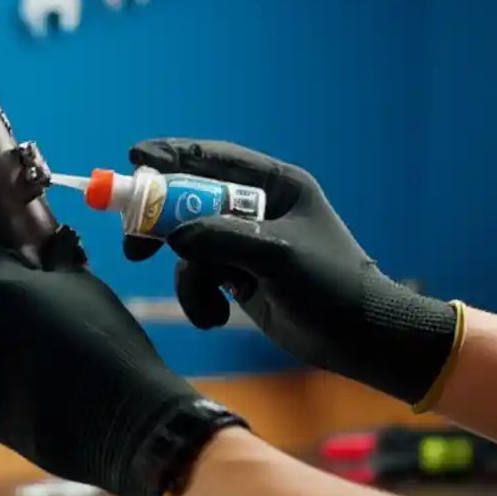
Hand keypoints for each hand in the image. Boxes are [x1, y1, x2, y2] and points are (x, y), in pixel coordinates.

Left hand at [0, 227, 248, 495]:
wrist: (122, 417)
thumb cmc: (106, 338)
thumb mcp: (87, 286)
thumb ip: (60, 258)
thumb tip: (59, 236)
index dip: (9, 265)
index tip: (37, 278)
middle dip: (7, 307)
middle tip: (50, 320)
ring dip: (5, 346)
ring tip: (51, 360)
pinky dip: (10, 384)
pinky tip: (48, 391)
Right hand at [125, 139, 461, 408]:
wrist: (362, 339)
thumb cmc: (332, 287)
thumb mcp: (279, 256)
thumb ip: (223, 238)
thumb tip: (174, 236)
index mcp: (275, 184)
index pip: (213, 158)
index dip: (171, 155)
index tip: (134, 156)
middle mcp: (255, 207)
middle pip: (189, 200)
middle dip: (161, 224)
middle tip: (135, 247)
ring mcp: (243, 241)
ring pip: (188, 244)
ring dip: (187, 276)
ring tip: (205, 305)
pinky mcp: (236, 275)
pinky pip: (196, 275)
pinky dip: (198, 297)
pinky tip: (215, 318)